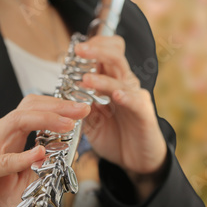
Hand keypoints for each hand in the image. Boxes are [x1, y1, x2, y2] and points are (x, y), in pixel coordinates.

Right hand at [0, 95, 90, 206]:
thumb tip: (67, 150)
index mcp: (6, 134)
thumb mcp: (25, 177)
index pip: (32, 107)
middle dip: (57, 106)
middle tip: (81, 110)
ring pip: (15, 123)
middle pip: (27, 107)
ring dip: (45, 121)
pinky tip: (39, 154)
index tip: (81, 108)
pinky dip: (22, 157)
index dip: (58, 105)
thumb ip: (43, 163)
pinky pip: (1, 161)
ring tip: (68, 125)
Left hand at [76, 36, 167, 199]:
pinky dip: (126, 96)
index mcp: (111, 81)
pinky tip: (116, 95)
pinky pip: (135, 101)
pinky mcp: (143, 113)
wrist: (136, 160)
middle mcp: (124, 84)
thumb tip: (63, 90)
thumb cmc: (115, 136)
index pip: (106, 53)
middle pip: (115, 55)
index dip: (94, 46)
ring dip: (102, 78)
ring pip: (121, 78)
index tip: (76, 49)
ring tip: (86, 79)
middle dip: (97, 50)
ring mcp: (135, 96)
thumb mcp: (91, 119)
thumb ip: (80, 103)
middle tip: (79, 51)